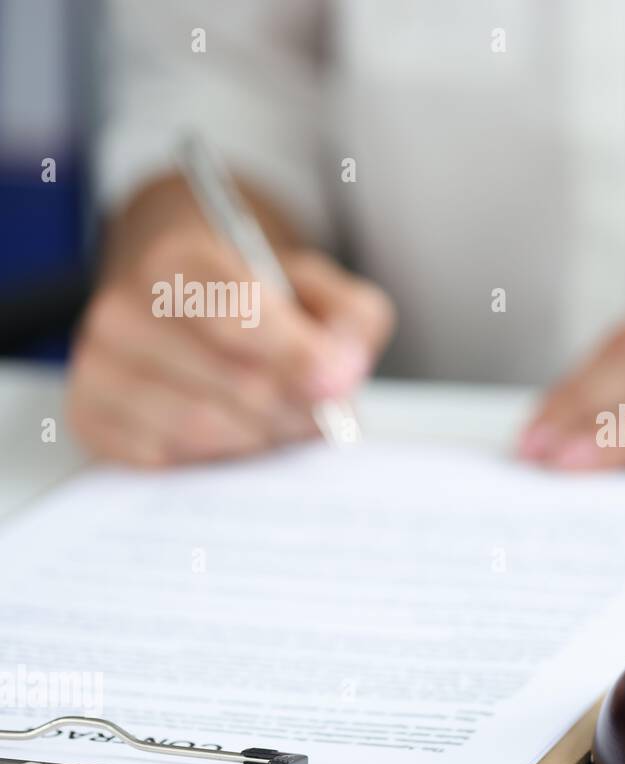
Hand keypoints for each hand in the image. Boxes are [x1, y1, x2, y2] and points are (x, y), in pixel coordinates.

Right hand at [68, 228, 393, 465]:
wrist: (190, 303)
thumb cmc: (263, 301)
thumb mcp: (320, 290)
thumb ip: (348, 319)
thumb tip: (342, 372)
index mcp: (181, 260)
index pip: (236, 311)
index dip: (295, 354)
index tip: (336, 382)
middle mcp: (125, 309)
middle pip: (235, 383)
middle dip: (294, 406)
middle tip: (320, 410)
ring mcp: (98, 365)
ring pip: (204, 429)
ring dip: (261, 436)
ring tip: (280, 419)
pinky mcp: (91, 417)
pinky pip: (170, 459)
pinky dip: (216, 456)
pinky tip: (231, 432)